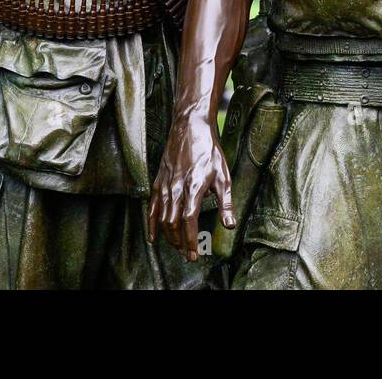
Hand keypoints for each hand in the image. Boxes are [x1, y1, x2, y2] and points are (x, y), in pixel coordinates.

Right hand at [146, 113, 233, 261]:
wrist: (190, 127)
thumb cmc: (209, 151)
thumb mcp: (223, 176)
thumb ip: (225, 203)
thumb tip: (230, 225)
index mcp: (194, 187)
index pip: (188, 221)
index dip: (189, 241)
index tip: (194, 254)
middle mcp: (176, 188)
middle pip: (173, 224)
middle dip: (179, 243)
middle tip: (188, 255)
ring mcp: (165, 185)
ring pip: (162, 217)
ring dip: (169, 236)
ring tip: (177, 248)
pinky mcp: (158, 181)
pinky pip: (151, 207)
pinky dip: (151, 224)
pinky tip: (154, 237)